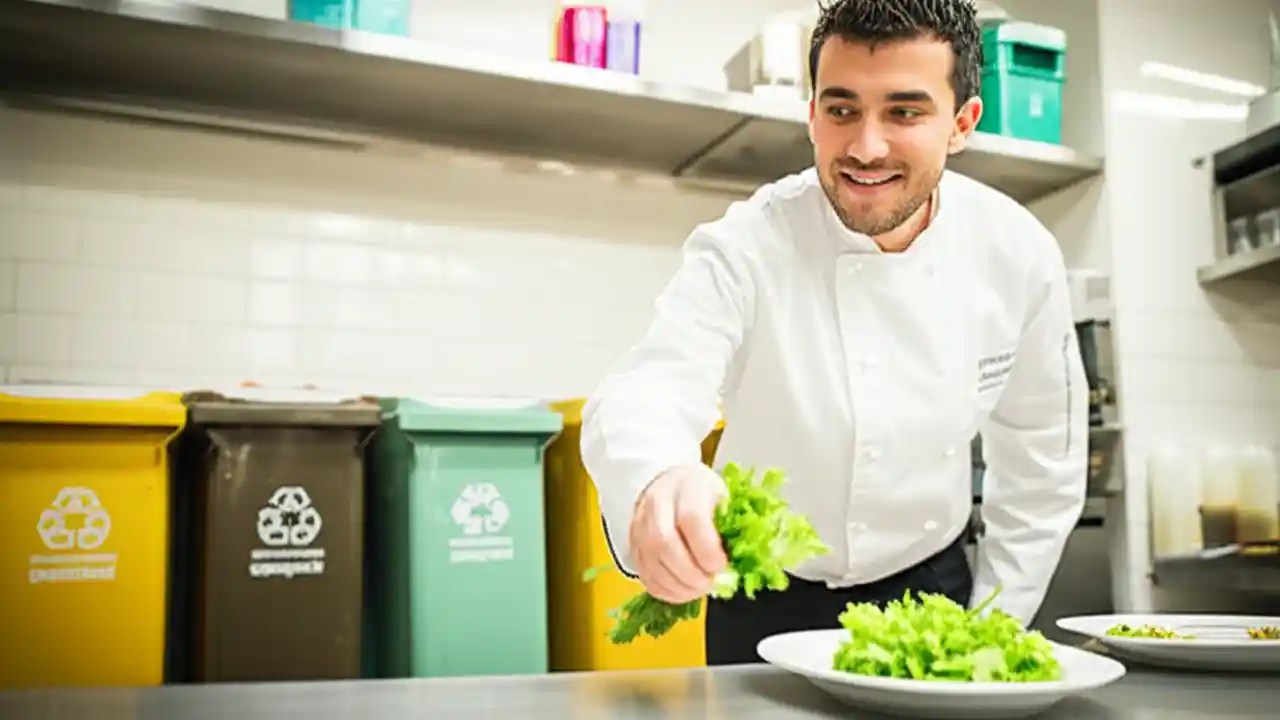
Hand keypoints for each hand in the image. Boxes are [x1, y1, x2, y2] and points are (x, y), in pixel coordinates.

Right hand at [629, 463, 729, 603]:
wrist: (670, 484)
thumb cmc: (702, 493)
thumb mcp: (724, 497)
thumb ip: (732, 527)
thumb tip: (738, 564)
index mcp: (687, 488)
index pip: (691, 519)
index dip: (707, 550)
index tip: (722, 566)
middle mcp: (657, 505)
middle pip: (665, 543)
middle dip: (691, 573)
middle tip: (710, 583)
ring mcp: (640, 527)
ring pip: (652, 562)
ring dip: (679, 586)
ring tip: (699, 589)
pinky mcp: (634, 546)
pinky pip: (645, 575)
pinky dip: (666, 590)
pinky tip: (683, 591)